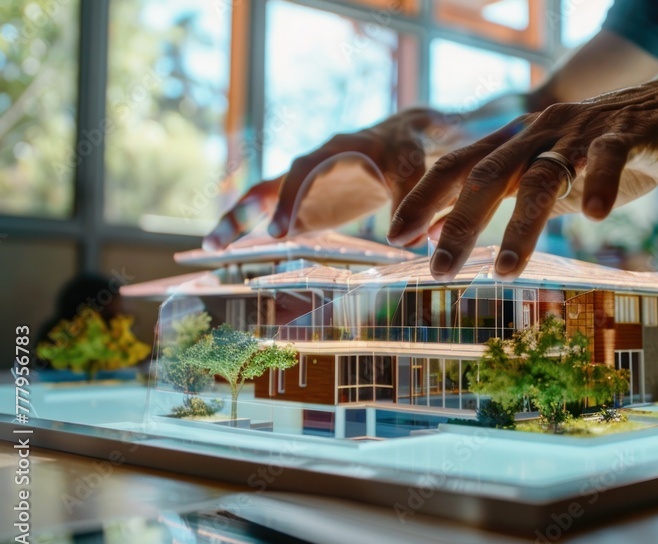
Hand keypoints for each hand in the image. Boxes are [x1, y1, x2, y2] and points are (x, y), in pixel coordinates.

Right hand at [204, 108, 442, 249]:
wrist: (402, 142)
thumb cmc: (406, 150)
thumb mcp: (412, 169)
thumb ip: (409, 203)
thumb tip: (406, 241)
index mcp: (334, 150)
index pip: (303, 172)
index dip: (289, 200)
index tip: (278, 233)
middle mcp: (311, 165)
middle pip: (268, 185)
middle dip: (242, 212)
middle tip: (216, 243)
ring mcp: (304, 186)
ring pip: (263, 200)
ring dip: (237, 221)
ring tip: (210, 248)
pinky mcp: (306, 203)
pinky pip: (276, 217)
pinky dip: (255, 233)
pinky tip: (231, 253)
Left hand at [386, 75, 657, 279]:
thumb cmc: (606, 150)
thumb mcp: (548, 174)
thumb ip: (503, 197)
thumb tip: (447, 231)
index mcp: (518, 143)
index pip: (458, 168)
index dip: (423, 198)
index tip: (394, 236)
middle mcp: (540, 134)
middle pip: (488, 175)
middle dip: (459, 224)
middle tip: (437, 269)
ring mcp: (580, 133)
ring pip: (541, 176)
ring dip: (521, 225)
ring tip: (507, 270)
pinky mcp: (626, 134)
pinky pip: (606, 158)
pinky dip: (597, 184)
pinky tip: (593, 217)